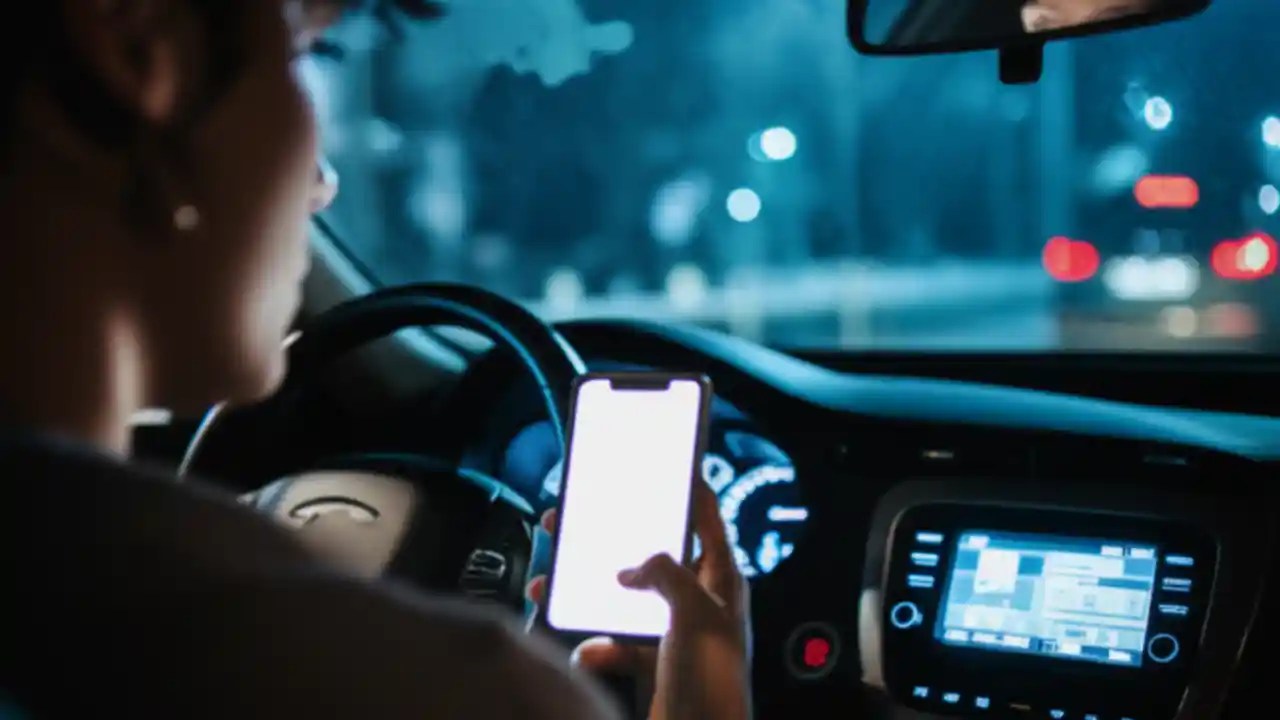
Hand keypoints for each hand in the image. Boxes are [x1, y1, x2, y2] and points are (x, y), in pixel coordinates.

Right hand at [527, 480, 751, 719]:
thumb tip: (632, 569)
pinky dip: (592, 648)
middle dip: (612, 542)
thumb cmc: (711, 680)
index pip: (708, 525)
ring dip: (586, 596)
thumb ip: (664, 573)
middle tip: (576, 521)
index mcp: (720, 583)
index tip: (670, 468)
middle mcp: (696, 607)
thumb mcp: (694, 612)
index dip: (692, 495)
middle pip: (652, 559)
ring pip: (621, 602)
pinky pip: (610, 646)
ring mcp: (670, 638)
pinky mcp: (647, 669)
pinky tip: (584, 653)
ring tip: (549, 582)